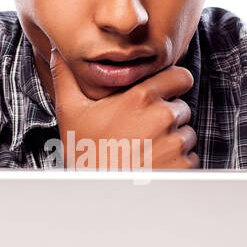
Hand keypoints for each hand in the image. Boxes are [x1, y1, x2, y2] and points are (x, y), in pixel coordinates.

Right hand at [48, 45, 199, 168]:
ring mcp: (175, 143)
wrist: (97, 196)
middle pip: (181, 108)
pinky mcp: (183, 166)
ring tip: (145, 152)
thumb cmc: (84, 154)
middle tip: (142, 133)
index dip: (172, 84)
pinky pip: (190, 157)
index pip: (180, 76)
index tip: (162, 95)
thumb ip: (68, 77)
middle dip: (167, 118)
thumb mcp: (71, 112)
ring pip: (186, 134)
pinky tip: (153, 166)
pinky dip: (177, 162)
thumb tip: (57, 51)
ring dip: (172, 141)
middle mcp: (163, 117)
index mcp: (140, 98)